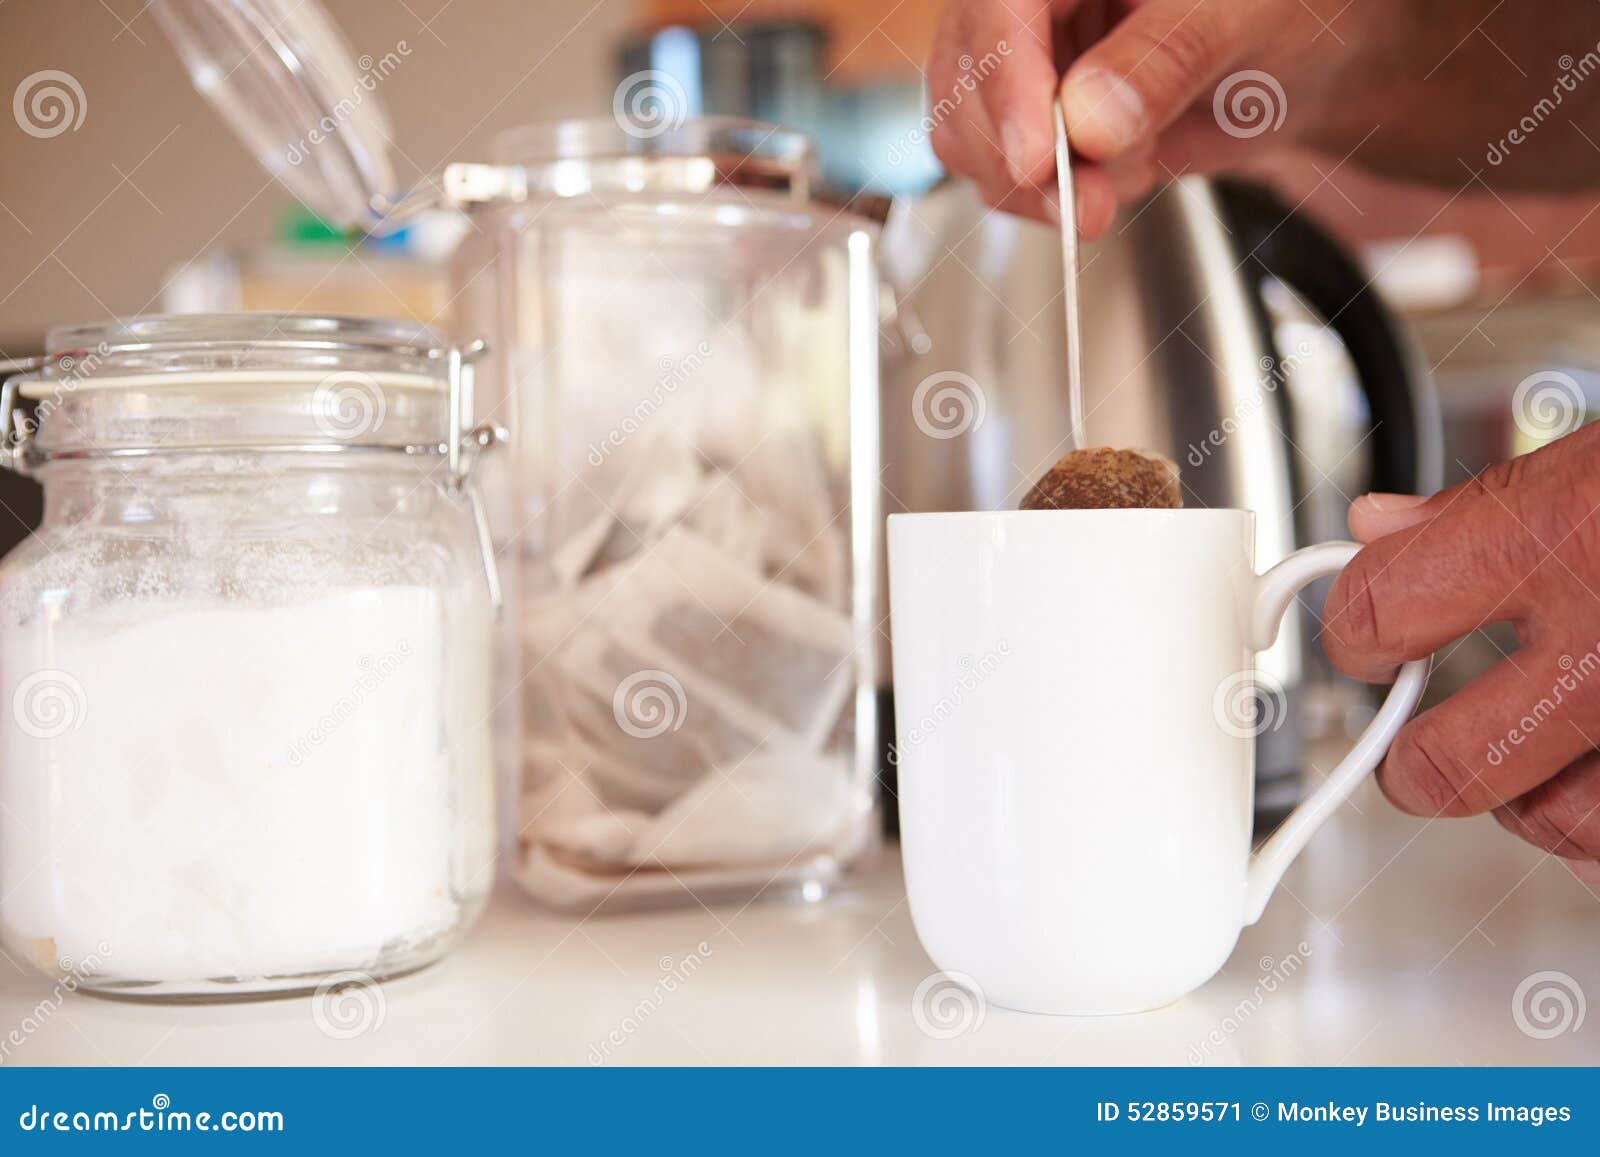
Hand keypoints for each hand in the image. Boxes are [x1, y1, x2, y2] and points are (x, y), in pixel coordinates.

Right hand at [927, 0, 1599, 236]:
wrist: (1311, 61)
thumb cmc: (1293, 10)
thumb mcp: (1246, 19)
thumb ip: (1169, 60)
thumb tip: (1091, 119)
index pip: (1000, 8)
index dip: (1007, 86)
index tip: (1038, 160)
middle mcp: (1033, 2)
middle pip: (966, 76)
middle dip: (1019, 156)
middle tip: (1087, 207)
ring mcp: (1027, 59)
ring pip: (970, 134)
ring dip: (1034, 188)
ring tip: (1119, 187)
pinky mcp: (1033, 117)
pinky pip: (1002, 171)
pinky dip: (1050, 199)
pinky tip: (1113, 182)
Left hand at [1322, 423, 1599, 882]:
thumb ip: (1488, 503)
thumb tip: (1375, 525)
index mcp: (1564, 533)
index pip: (1379, 608)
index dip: (1354, 630)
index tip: (1361, 640)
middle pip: (1447, 768)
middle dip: (1416, 762)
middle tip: (1417, 747)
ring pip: (1556, 825)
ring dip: (1536, 800)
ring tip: (1547, 756)